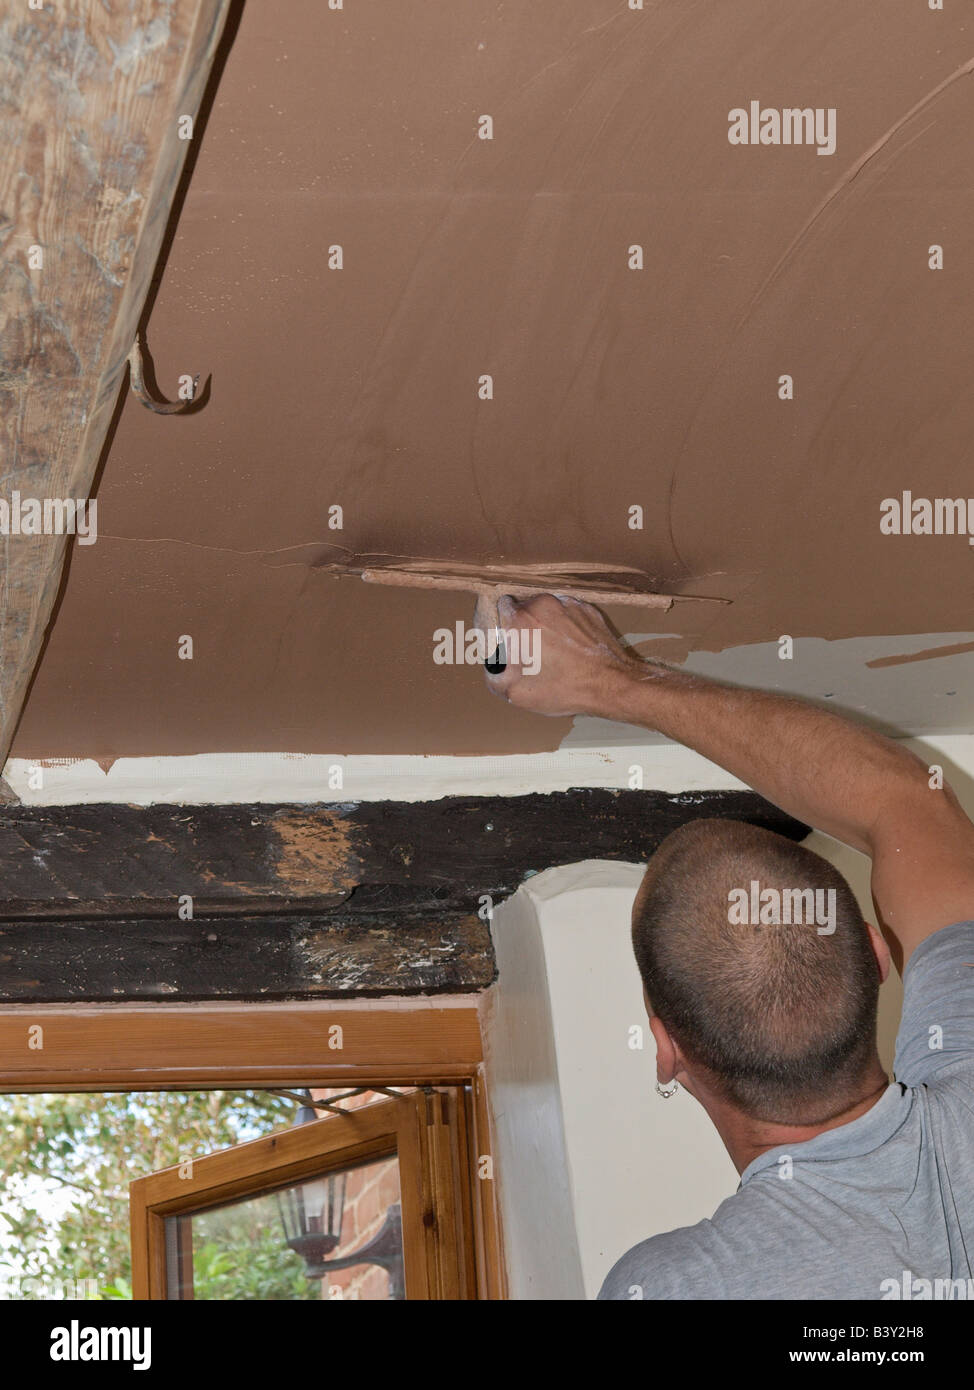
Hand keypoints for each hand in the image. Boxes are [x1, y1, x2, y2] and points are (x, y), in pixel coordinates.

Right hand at [478, 592, 642, 716]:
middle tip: (529, 650)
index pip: (498, 606)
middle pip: (523, 607)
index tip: (504, 638)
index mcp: (521, 621)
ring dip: (544, 624)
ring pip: (546, 608)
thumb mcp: (517, 694)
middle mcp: (543, 605)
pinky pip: (567, 612)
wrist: (611, 684)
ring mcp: (568, 604)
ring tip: (553, 650)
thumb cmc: (564, 689)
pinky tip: (571, 646)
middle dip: (522, 625)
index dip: (499, 623)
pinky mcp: (587, 609)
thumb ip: (495, 678)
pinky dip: (565, 625)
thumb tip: (493, 669)